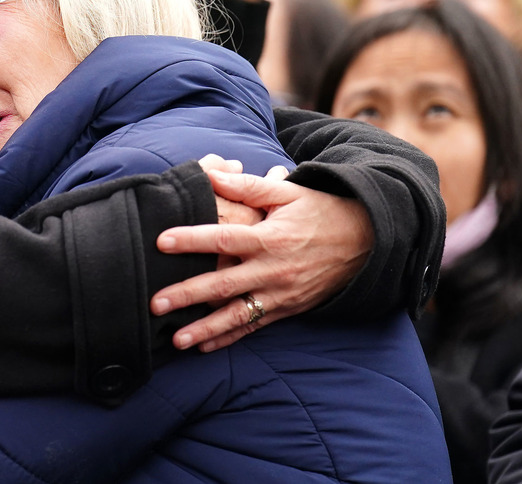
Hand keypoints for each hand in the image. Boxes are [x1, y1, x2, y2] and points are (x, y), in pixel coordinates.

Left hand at [151, 163, 371, 350]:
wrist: (367, 241)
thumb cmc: (321, 211)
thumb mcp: (288, 193)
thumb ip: (248, 187)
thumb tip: (212, 175)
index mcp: (270, 238)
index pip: (223, 238)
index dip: (191, 240)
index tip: (161, 241)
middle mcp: (273, 270)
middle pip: (223, 285)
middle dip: (187, 295)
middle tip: (155, 303)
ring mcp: (281, 294)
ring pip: (237, 315)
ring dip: (205, 329)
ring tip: (176, 340)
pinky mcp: (288, 309)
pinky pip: (254, 326)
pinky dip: (230, 338)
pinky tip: (205, 346)